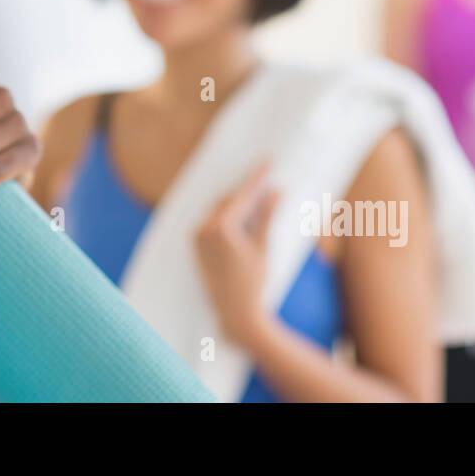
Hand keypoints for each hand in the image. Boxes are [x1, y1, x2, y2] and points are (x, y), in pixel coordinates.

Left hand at [194, 159, 280, 348]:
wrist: (235, 314)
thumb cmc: (253, 282)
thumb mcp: (263, 247)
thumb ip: (267, 217)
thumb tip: (277, 191)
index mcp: (221, 228)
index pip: (241, 196)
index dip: (256, 178)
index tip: (266, 162)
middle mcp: (204, 229)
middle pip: (228, 200)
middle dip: (247, 191)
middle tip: (266, 180)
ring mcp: (198, 238)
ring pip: (219, 209)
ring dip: (237, 202)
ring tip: (258, 197)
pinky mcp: (197, 246)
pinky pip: (212, 221)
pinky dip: (227, 215)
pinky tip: (242, 213)